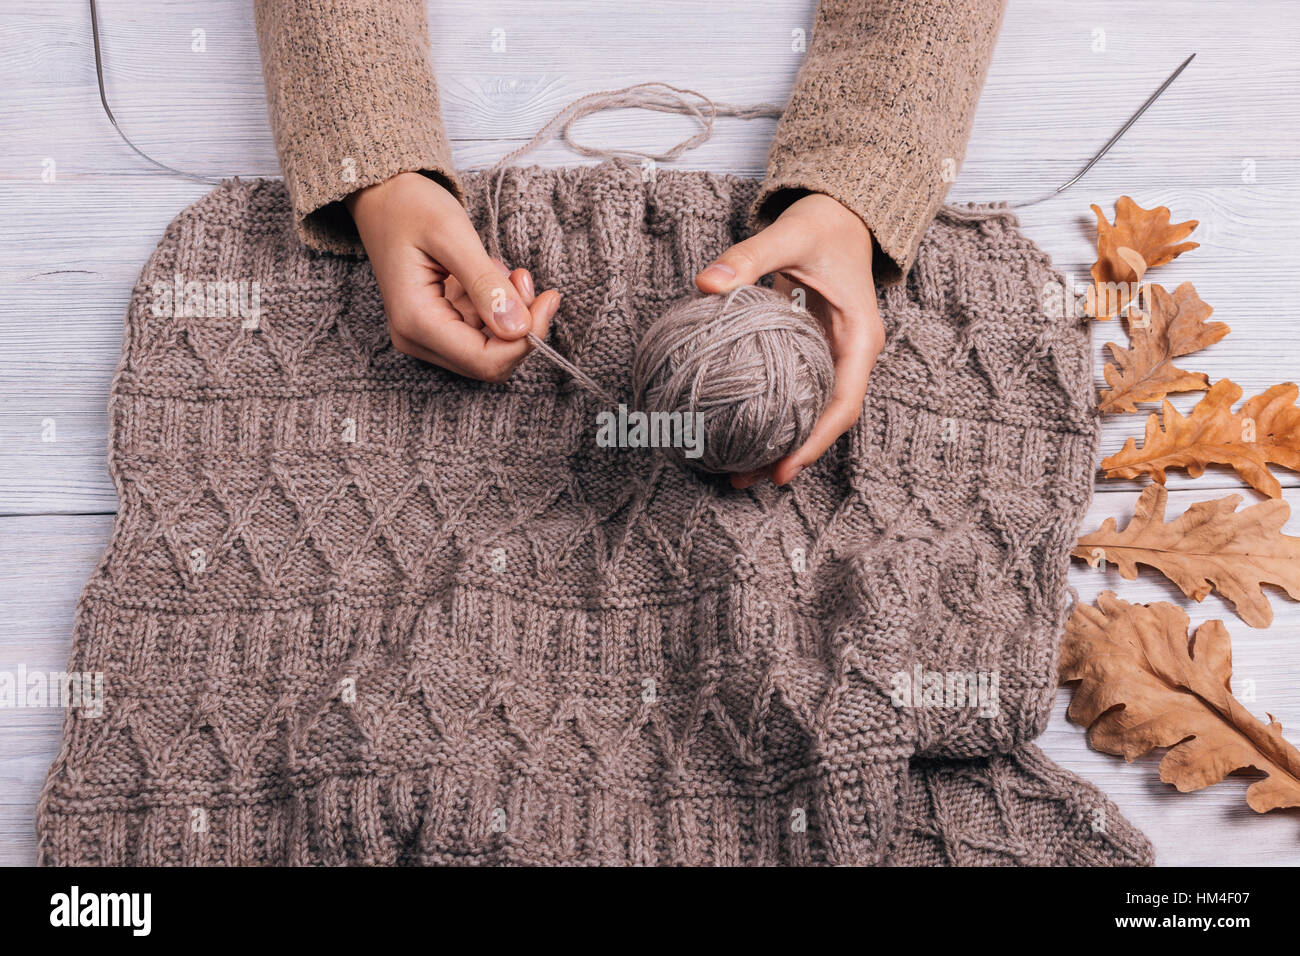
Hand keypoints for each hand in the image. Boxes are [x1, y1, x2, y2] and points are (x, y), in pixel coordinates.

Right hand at [346, 172, 561, 382]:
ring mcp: (426, 336)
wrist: (383, 197)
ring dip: (509, 310)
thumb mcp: (452, 235)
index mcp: (416, 322)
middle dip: (520, 323)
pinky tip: (486, 273)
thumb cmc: (410, 208)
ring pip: (491, 347)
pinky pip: (482, 331)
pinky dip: (496, 305)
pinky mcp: (438, 327)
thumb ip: (485, 283)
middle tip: (522, 276)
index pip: (485, 361)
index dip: (526, 339)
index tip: (549, 298)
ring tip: (495, 266)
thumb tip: (518, 328)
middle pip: (491, 361)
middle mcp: (418, 339)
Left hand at [695, 192, 884, 487]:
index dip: (816, 442)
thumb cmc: (822, 224)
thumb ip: (748, 257)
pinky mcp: (816, 353)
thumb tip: (705, 283)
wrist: (842, 211)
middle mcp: (852, 356)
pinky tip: (739, 430)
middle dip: (794, 455)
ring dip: (782, 442)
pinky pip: (798, 392)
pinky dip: (774, 415)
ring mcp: (836, 357)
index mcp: (859, 339)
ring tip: (738, 472)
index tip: (784, 469)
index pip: (843, 404)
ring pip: (813, 412)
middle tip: (747, 479)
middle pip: (827, 421)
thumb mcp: (788, 236)